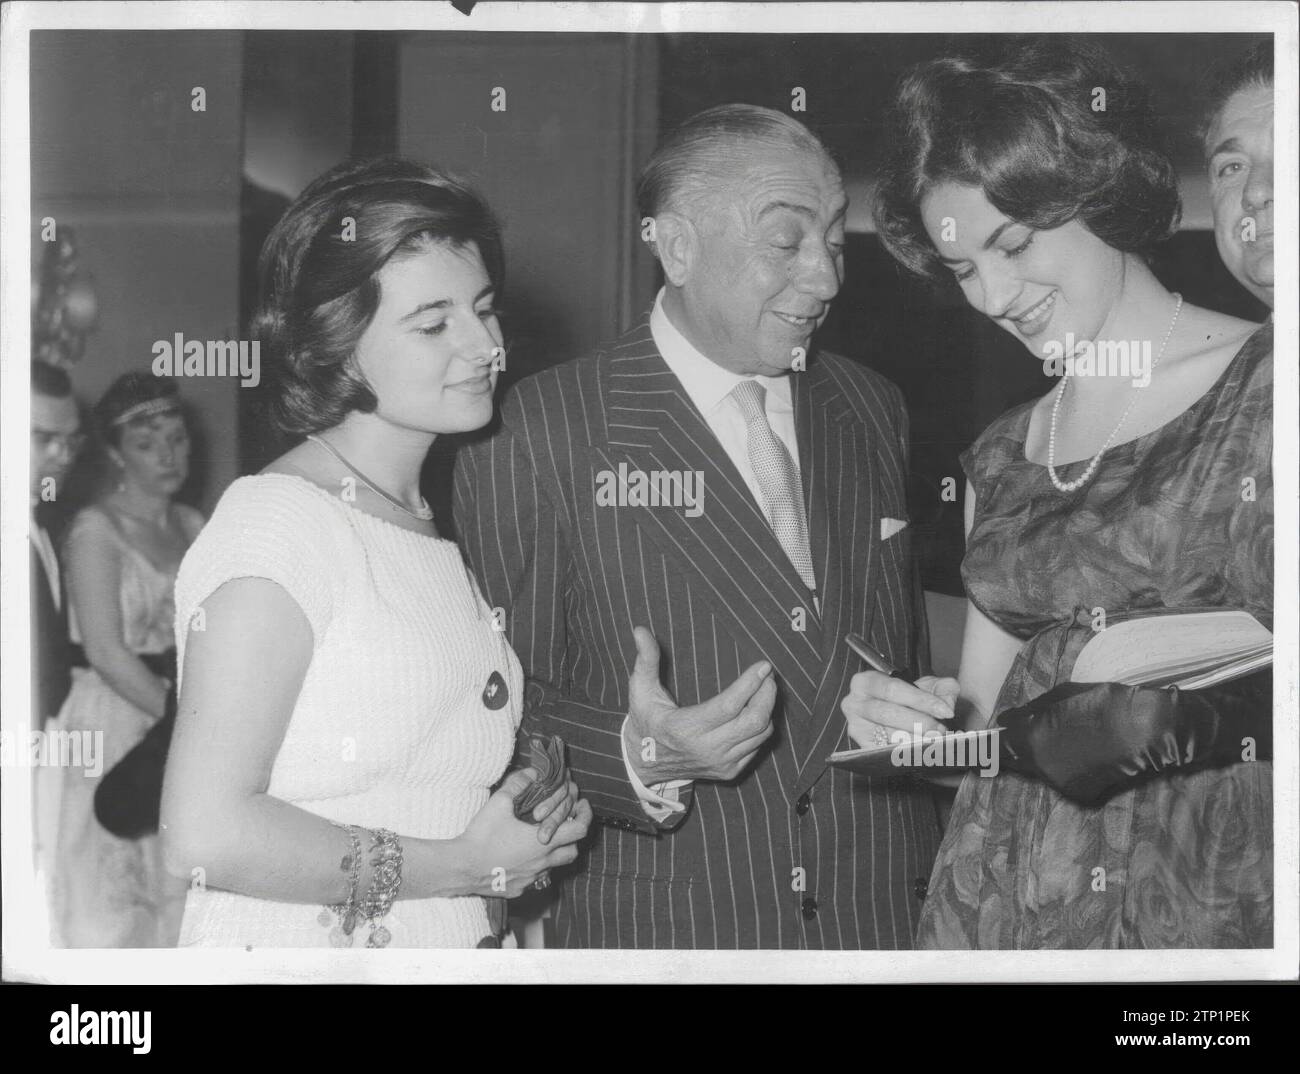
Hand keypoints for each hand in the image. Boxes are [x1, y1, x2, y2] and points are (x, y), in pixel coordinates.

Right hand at [456, 769, 592, 897]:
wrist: (462, 868)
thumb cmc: (482, 836)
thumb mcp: (500, 803)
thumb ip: (518, 785)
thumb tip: (532, 773)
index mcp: (543, 842)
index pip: (579, 830)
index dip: (586, 816)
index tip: (582, 806)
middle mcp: (542, 862)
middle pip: (573, 852)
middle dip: (573, 837)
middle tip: (565, 823)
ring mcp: (531, 879)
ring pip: (554, 867)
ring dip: (555, 853)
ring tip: (543, 840)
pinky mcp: (518, 889)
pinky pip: (535, 878)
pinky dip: (535, 866)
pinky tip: (522, 857)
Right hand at [624, 625, 776, 783]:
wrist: (644, 763)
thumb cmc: (645, 720)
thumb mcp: (640, 689)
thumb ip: (646, 659)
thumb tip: (640, 630)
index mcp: (686, 728)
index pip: (730, 705)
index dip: (751, 683)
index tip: (764, 665)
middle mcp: (707, 749)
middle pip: (754, 721)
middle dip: (767, 695)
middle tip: (768, 676)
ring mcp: (720, 762)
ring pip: (760, 734)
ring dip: (768, 709)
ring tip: (765, 689)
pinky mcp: (729, 771)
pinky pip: (757, 747)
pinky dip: (761, 727)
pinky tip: (755, 710)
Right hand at [841, 672, 957, 747]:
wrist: (901, 713)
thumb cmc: (912, 697)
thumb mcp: (929, 685)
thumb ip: (944, 688)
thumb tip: (946, 706)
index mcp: (866, 682)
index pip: (894, 689)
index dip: (922, 701)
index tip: (946, 712)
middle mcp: (854, 703)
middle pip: (888, 714)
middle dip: (919, 723)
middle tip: (941, 730)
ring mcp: (856, 727)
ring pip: (887, 736)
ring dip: (916, 740)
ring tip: (936, 741)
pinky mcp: (862, 747)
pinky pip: (885, 753)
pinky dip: (906, 754)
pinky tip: (923, 752)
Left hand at [998, 670, 1271, 805]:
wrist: (1147, 729)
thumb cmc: (1103, 702)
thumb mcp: (1061, 696)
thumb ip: (1030, 712)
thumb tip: (1008, 721)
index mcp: (1030, 739)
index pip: (997, 744)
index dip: (995, 738)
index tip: (993, 734)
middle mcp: (1040, 767)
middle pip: (1017, 758)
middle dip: (1019, 747)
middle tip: (1036, 732)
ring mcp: (1060, 784)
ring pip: (1040, 769)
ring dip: (1045, 756)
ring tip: (1071, 739)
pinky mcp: (1080, 794)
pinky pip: (1063, 778)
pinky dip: (1068, 767)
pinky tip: (1087, 753)